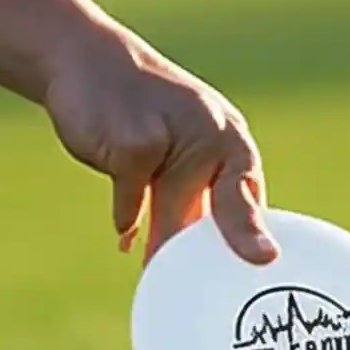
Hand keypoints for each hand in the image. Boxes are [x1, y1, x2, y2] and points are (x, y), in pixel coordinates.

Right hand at [44, 24, 279, 264]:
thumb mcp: (178, 150)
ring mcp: (176, 139)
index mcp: (230, 137)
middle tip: (202, 291)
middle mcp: (213, 134)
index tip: (263, 263)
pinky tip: (125, 236)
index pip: (249, 192)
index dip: (253, 233)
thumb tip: (215, 253)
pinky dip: (126, 219)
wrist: (86, 58)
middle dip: (205, 255)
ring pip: (175, 215)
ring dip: (166, 250)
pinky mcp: (136, 147)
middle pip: (215, 212)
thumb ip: (198, 195)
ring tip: (162, 281)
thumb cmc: (139, 113)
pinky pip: (132, 205)